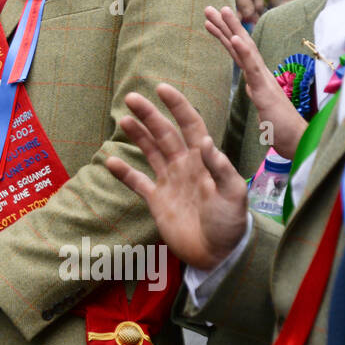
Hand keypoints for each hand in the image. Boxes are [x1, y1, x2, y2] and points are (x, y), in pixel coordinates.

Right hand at [105, 83, 248, 269]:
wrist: (218, 255)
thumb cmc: (231, 223)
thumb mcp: (233, 194)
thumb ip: (220, 168)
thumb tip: (205, 141)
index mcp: (204, 160)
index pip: (190, 125)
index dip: (177, 106)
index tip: (162, 88)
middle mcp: (184, 165)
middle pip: (164, 133)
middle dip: (149, 115)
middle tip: (131, 98)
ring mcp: (169, 181)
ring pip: (150, 151)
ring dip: (137, 135)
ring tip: (123, 119)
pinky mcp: (157, 200)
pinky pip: (137, 182)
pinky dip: (124, 172)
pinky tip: (111, 160)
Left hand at [205, 6, 306, 156]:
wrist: (301, 144)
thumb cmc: (284, 130)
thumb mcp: (264, 109)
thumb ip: (258, 95)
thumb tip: (252, 87)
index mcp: (258, 79)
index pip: (238, 53)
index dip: (225, 36)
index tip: (212, 22)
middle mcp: (261, 75)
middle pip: (241, 45)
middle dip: (225, 25)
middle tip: (210, 8)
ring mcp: (264, 81)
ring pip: (246, 50)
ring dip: (233, 29)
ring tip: (221, 10)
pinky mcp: (266, 91)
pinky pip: (253, 68)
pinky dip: (244, 51)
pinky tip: (235, 37)